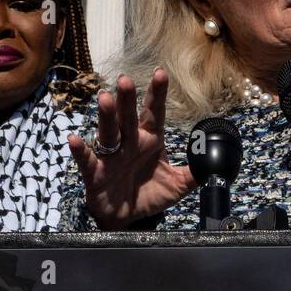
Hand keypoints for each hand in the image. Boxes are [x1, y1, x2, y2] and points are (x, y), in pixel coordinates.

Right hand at [66, 69, 196, 228]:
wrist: (127, 217)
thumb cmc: (149, 194)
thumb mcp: (177, 186)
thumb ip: (195, 172)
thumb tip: (216, 163)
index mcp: (150, 140)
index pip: (155, 113)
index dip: (157, 94)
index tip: (161, 73)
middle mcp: (129, 143)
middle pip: (128, 117)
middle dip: (127, 99)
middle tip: (126, 79)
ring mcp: (111, 156)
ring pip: (108, 132)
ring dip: (106, 116)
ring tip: (105, 98)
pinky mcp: (95, 173)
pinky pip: (87, 160)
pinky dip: (80, 151)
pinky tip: (74, 139)